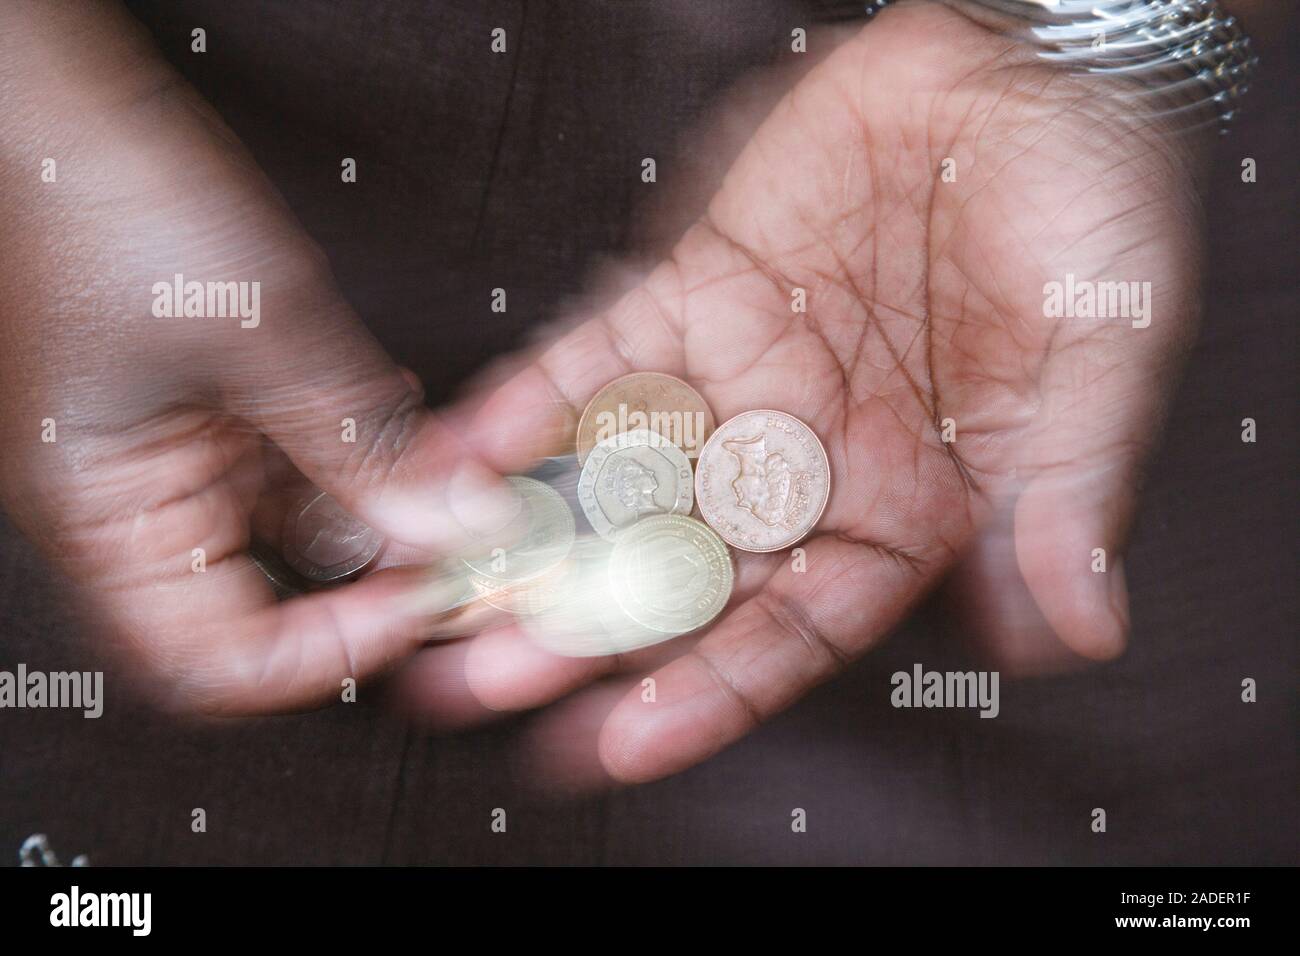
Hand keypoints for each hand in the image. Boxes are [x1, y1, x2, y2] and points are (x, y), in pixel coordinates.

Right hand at [0, 1, 518, 711]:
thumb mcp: (256, 329)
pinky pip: (296, 471)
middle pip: (265, 607)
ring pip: (295, 536)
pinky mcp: (208, 417)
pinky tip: (407, 433)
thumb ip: (357, 441)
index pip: (214, 662)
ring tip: (443, 484)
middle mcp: (135, 505)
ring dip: (377, 516)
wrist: (51, 108)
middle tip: (451, 550)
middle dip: (367, 584)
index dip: (324, 655)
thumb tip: (446, 522)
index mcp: (104, 515)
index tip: (412, 606)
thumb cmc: (95, 199)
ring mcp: (175, 462)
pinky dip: (358, 461)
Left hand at [400, 0, 1204, 783]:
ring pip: (623, 480)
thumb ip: (1070, 490)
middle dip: (584, 628)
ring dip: (535, 534)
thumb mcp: (1105, 355)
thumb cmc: (1092, 209)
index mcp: (911, 505)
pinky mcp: (695, 296)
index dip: (711, 686)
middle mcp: (811, 460)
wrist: (1030, 74)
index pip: (797, 625)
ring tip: (441, 591)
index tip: (622, 737)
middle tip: (484, 678)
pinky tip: (464, 454)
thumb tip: (1079, 632)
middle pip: (683, 570)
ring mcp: (744, 381)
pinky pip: (600, 361)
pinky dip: (532, 406)